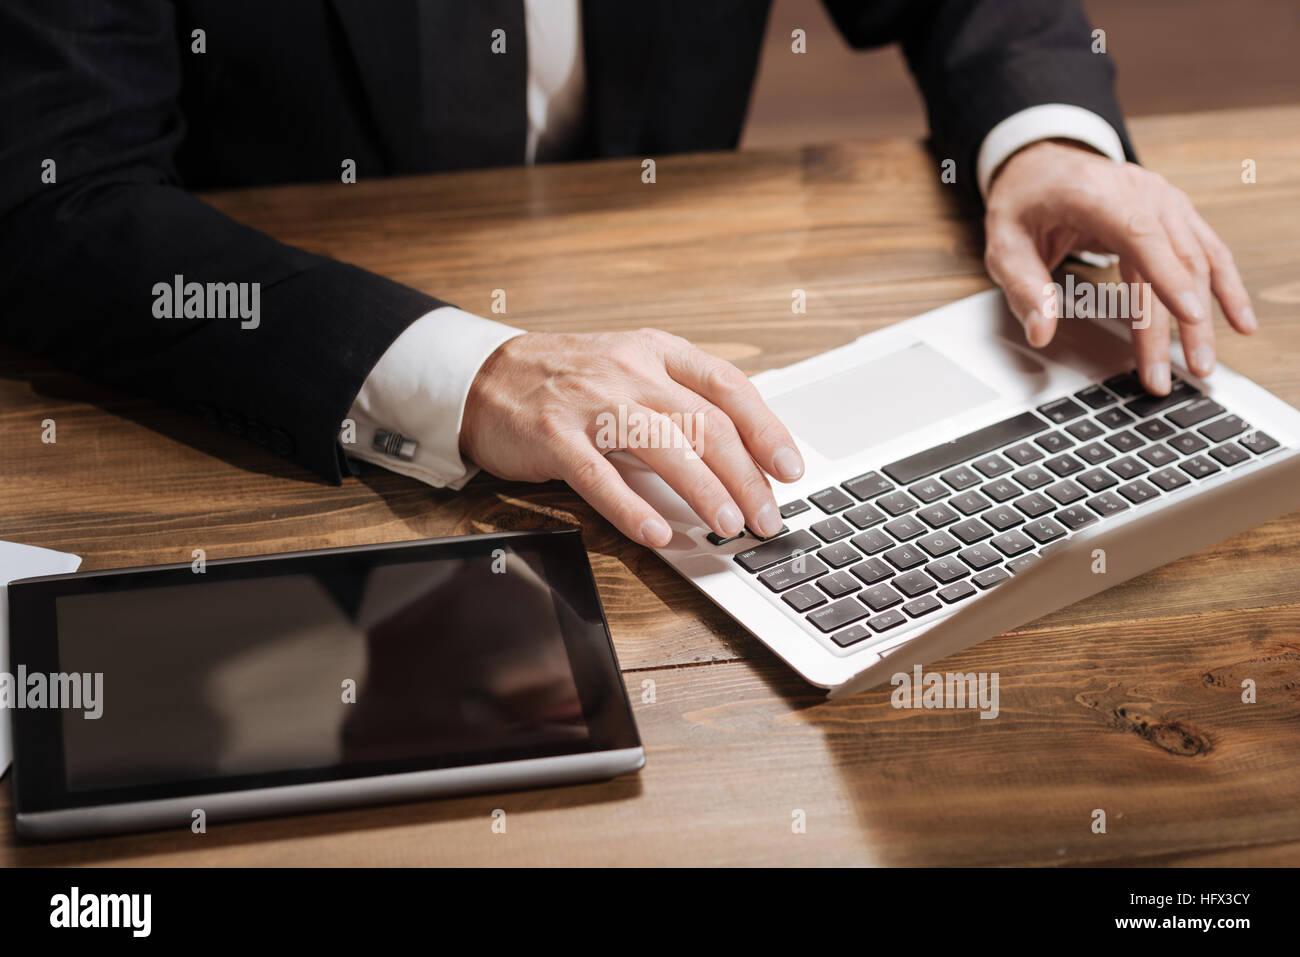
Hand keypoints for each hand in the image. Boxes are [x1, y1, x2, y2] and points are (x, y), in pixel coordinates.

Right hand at [459, 329, 804, 545]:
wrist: (486, 375)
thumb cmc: (570, 381)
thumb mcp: (632, 371)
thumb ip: (680, 406)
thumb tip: (740, 460)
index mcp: (657, 352)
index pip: (727, 386)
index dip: (765, 429)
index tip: (790, 469)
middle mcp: (629, 371)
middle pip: (704, 423)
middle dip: (745, 475)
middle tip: (766, 517)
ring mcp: (590, 402)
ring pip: (663, 446)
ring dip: (704, 491)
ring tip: (729, 526)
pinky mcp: (553, 437)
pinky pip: (600, 477)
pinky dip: (632, 509)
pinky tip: (659, 534)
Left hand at [983, 140, 1256, 393]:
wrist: (1042, 164)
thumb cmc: (1024, 203)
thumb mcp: (1003, 243)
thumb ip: (1023, 287)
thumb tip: (1041, 331)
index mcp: (1093, 192)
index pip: (1138, 234)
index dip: (1167, 276)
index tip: (1189, 314)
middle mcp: (1137, 190)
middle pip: (1172, 259)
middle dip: (1181, 321)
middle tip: (1181, 372)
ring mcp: (1162, 199)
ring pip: (1196, 259)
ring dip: (1206, 315)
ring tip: (1203, 363)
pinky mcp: (1173, 213)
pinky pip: (1207, 251)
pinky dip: (1225, 287)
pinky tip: (1239, 321)